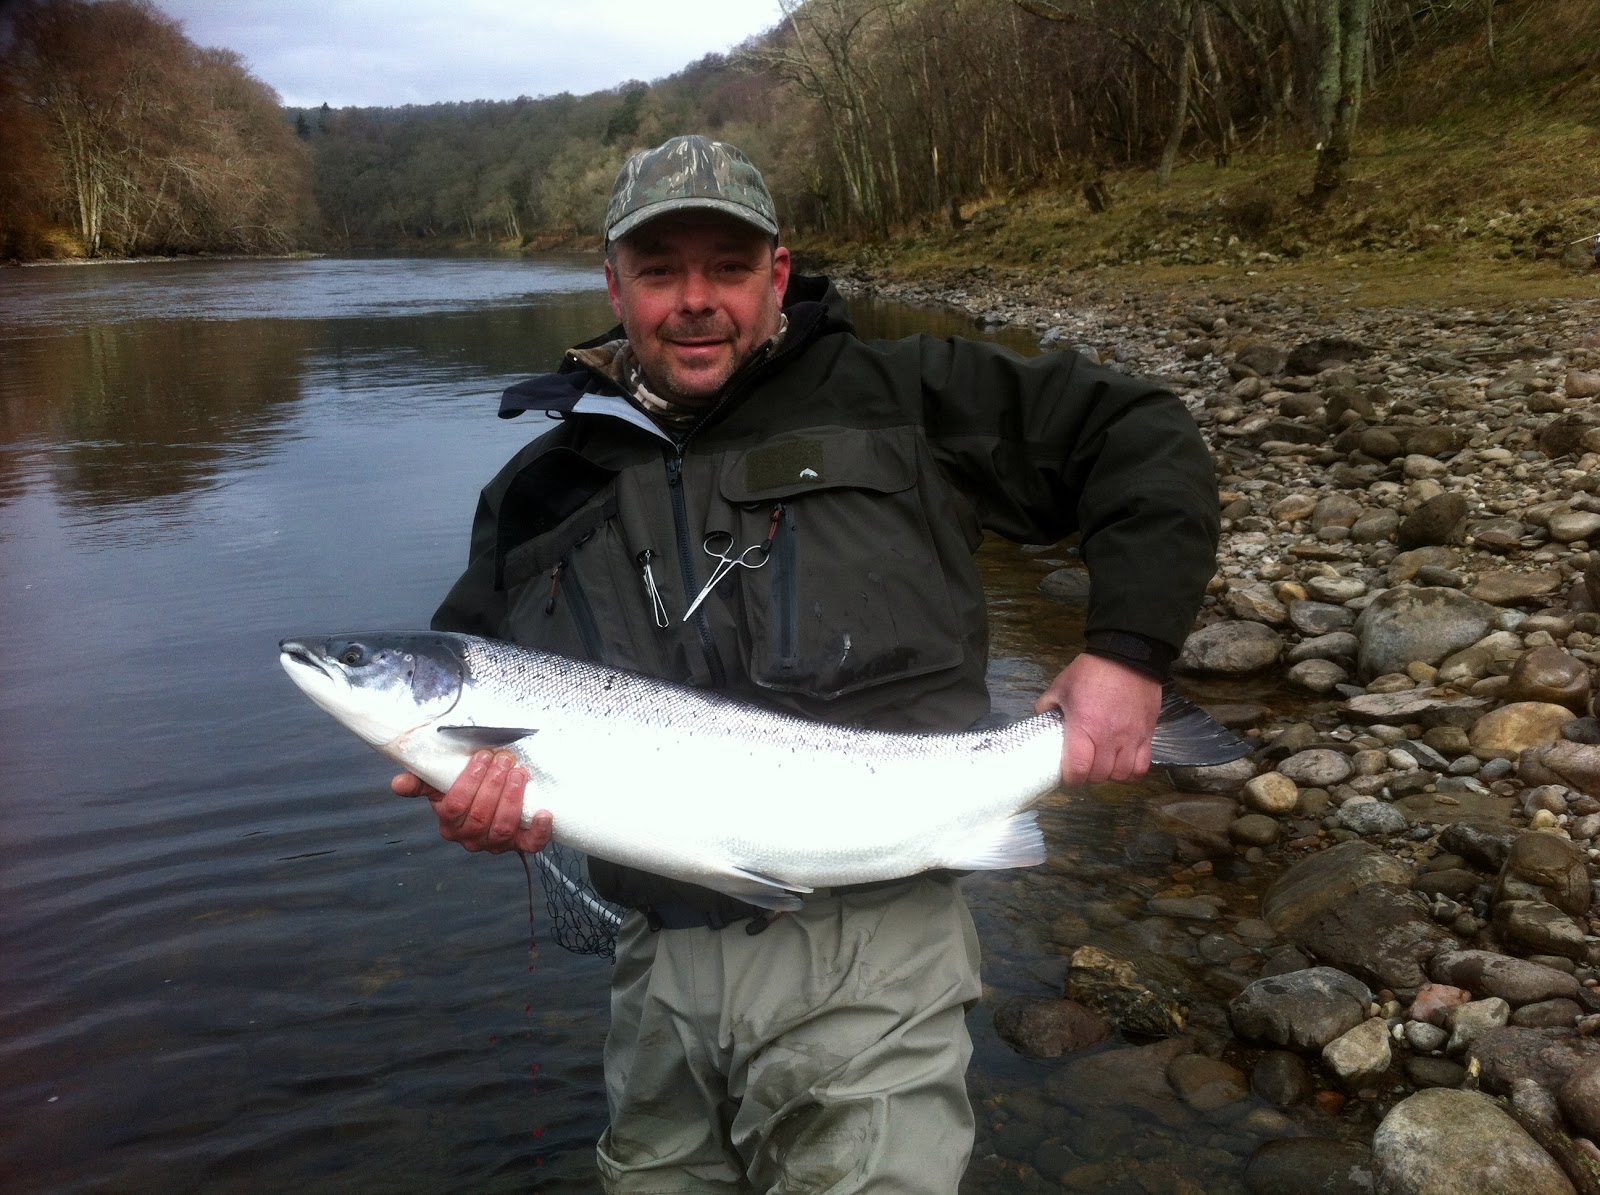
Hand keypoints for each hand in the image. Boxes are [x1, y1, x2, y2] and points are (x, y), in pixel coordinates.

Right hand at [391, 750, 552, 853]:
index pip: (455, 806)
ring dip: (512, 799)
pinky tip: (545, 812)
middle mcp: (470, 838)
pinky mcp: (520, 845)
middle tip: (504, 760)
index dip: (470, 782)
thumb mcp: (442, 784)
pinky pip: (531, 845)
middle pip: (480, 817)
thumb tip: (398, 783)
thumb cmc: (467, 789)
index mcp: (449, 823)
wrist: (497, 801)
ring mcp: (496, 844)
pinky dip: (540, 831)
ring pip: (502, 828)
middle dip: (494, 786)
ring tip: (519, 774)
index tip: (483, 757)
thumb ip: (421, 781)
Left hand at [1034, 654, 1161, 785]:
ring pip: (1121, 774)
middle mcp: (1109, 738)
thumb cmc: (1091, 671)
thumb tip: (1040, 717)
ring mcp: (1131, 738)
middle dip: (1088, 776)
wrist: (1128, 655)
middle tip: (1083, 766)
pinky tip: (1122, 763)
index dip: (1070, 778)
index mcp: (1084, 727)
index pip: (1079, 770)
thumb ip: (1047, 704)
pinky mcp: (1147, 734)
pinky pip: (1142, 766)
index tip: (1067, 773)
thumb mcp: (1061, 685)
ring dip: (1109, 774)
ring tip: (1103, 764)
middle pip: (1099, 775)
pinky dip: (1131, 771)